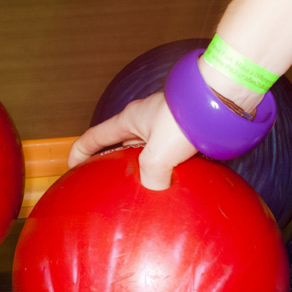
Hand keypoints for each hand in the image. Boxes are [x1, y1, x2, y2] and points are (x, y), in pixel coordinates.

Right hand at [67, 91, 197, 190]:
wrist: (219, 101)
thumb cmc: (184, 120)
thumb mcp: (157, 156)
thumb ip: (149, 178)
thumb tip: (155, 190)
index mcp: (129, 120)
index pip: (94, 137)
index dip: (80, 152)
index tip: (72, 167)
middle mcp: (144, 120)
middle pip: (120, 144)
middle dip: (112, 163)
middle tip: (108, 183)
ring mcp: (166, 124)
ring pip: (147, 150)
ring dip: (144, 167)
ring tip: (143, 188)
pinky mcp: (185, 130)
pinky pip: (170, 152)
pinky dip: (168, 167)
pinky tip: (175, 182)